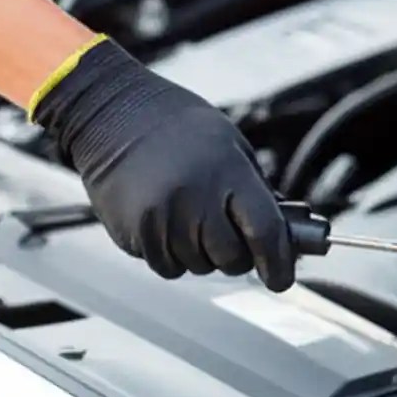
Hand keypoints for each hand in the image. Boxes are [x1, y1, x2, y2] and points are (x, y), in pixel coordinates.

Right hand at [32, 37, 294, 289]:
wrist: (114, 117)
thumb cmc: (181, 128)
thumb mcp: (232, 147)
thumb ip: (256, 191)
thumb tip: (281, 236)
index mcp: (229, 174)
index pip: (265, 232)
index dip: (279, 262)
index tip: (281, 278)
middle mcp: (196, 200)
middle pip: (232, 259)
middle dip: (240, 256)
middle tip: (235, 237)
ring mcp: (162, 219)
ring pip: (199, 266)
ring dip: (205, 255)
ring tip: (195, 219)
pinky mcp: (135, 233)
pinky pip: (167, 266)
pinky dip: (176, 256)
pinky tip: (171, 226)